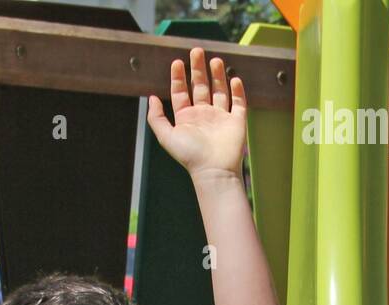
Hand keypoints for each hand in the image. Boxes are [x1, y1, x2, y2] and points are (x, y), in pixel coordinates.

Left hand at [146, 48, 247, 179]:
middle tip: (196, 50)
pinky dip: (237, 90)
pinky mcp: (236, 121)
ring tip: (215, 60)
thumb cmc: (189, 155)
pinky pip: (238, 102)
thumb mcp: (166, 136)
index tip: (177, 62)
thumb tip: (150, 97)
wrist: (213, 170)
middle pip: (200, 86)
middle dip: (198, 69)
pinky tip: (234, 79)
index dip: (178, 77)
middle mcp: (203, 115)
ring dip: (217, 75)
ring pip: (219, 91)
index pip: (181, 93)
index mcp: (186, 118)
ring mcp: (220, 117)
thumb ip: (156, 118)